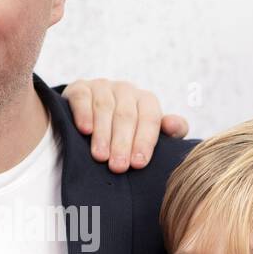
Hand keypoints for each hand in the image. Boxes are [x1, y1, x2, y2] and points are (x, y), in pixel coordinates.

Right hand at [60, 78, 189, 171]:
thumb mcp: (149, 134)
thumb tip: (173, 125)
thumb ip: (171, 131)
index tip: (138, 163)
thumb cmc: (127, 133)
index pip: (150, 118)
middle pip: (126, 115)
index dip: (145, 141)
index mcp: (146, 101)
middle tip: (118, 166)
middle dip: (122, 143)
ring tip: (100, 156)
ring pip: (104, 108)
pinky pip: (82, 98)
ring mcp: (102, 87)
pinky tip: (84, 130)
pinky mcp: (79, 88)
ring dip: (102, 134)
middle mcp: (125, 90)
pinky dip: (84, 114)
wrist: (90, 119)